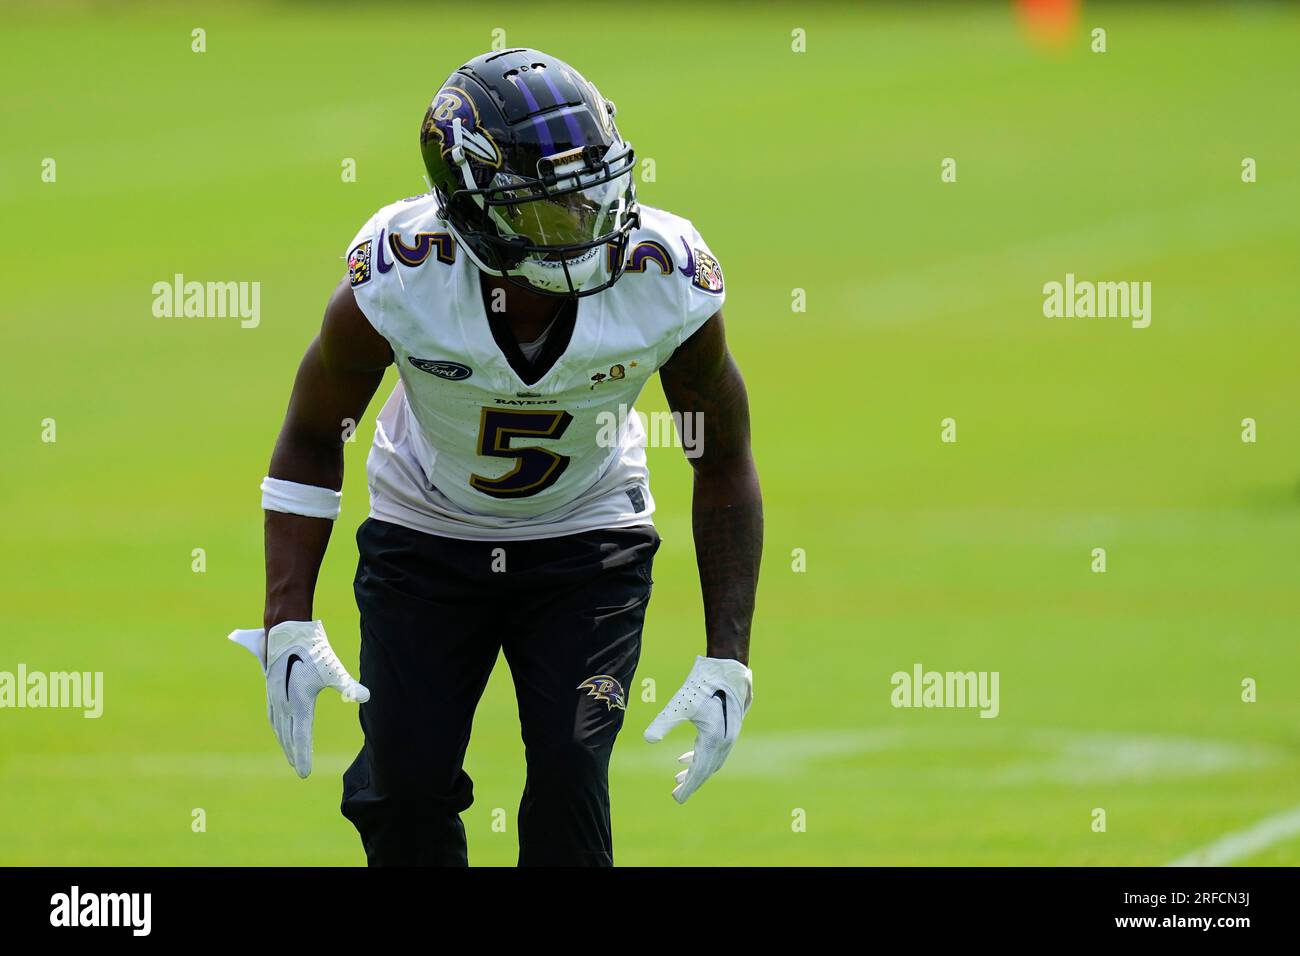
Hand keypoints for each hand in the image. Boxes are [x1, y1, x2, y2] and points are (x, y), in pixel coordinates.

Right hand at [228, 620, 368, 777]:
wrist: (287, 631)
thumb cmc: (312, 650)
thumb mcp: (333, 669)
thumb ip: (348, 686)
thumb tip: (367, 697)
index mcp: (298, 703)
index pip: (301, 737)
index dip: (303, 756)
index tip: (304, 774)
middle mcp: (284, 703)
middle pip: (288, 736)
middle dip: (293, 753)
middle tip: (299, 769)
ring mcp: (275, 696)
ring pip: (278, 726)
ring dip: (284, 742)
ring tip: (290, 754)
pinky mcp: (271, 688)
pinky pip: (274, 715)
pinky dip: (278, 727)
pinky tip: (280, 729)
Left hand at [644, 655, 751, 803]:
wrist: (728, 667)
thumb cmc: (703, 683)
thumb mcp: (681, 703)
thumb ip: (664, 722)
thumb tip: (648, 740)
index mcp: (715, 739)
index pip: (700, 770)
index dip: (688, 786)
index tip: (676, 799)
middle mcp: (725, 741)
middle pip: (707, 769)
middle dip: (692, 783)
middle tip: (676, 794)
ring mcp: (729, 735)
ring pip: (711, 760)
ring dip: (696, 770)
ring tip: (678, 778)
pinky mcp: (727, 727)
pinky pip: (714, 750)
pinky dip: (700, 756)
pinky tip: (684, 757)